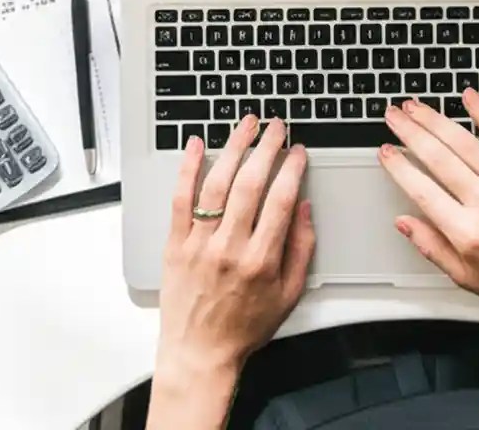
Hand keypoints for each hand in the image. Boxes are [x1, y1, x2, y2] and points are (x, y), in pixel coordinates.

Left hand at [155, 116, 314, 382]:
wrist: (199, 352)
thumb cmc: (245, 327)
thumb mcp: (290, 294)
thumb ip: (301, 249)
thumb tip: (303, 208)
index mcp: (261, 260)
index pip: (280, 200)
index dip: (292, 168)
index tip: (298, 151)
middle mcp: (229, 247)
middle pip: (250, 184)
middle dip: (267, 148)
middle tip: (276, 127)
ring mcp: (199, 243)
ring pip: (217, 183)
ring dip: (234, 148)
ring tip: (246, 125)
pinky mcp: (175, 244)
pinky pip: (180, 199)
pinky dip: (187, 169)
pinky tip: (196, 145)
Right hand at [378, 89, 478, 315]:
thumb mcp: (465, 277)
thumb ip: (431, 247)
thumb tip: (404, 222)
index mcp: (467, 233)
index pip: (422, 191)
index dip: (399, 168)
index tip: (386, 152)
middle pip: (439, 158)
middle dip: (410, 133)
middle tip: (393, 116)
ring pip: (465, 144)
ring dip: (437, 120)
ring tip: (416, 106)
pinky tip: (469, 98)